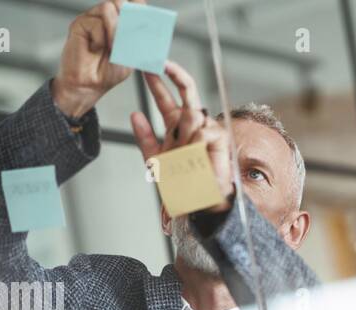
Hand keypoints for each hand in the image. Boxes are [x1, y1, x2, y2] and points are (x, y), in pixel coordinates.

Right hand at [52, 0, 139, 117]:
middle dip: (129, 20)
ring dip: (114, 32)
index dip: (139, 8)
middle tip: (128, 39)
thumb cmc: (108, 72)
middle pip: (122, 2)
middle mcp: (106, 17)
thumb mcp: (131, 55)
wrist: (89, 85)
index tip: (147, 19)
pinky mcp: (80, 23)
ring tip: (111, 49)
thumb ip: (137, 37)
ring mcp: (92, 18)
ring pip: (109, 8)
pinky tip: (96, 49)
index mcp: (120, 22)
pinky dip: (101, 39)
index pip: (134, 4)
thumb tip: (145, 23)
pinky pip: (96, 23)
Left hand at [130, 61, 234, 213]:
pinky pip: (204, 131)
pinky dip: (197, 143)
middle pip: (186, 90)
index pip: (165, 98)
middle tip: (161, 62)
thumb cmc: (180, 183)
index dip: (156, 82)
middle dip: (174, 74)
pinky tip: (196, 154)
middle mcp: (192, 124)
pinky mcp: (221, 139)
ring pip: (193, 115)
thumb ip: (144, 137)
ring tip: (184, 154)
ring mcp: (207, 129)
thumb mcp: (155, 159)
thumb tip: (135, 114)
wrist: (198, 202)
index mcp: (175, 125)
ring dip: (185, 134)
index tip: (145, 66)